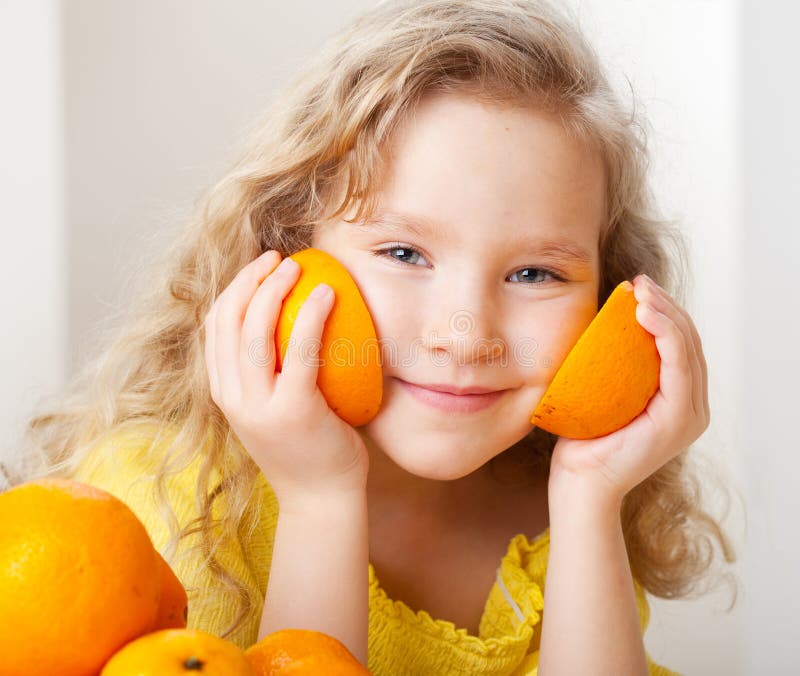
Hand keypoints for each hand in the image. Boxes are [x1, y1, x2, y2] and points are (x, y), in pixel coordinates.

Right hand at [203, 250, 369, 506]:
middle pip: (228, 322)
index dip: (232, 290)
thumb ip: (270, 375)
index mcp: (224, 394)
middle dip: (248, 280)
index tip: (259, 269)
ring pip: (255, 332)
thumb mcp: (275, 409)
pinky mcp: (293, 411)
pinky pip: (301, 351)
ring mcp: (259, 407)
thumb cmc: (308, 448)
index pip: (214, 328)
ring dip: (274, 289)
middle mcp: (232, 398)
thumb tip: (288, 324)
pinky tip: (327, 293)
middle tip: (279, 258)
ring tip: (299, 267)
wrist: (322, 501)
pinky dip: (311, 315)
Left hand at [548, 274, 709, 503]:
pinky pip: (679, 366)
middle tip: (639, 282)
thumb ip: (609, 367)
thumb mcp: (597, 394)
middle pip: (688, 341)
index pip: (678, 345)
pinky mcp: (680, 419)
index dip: (663, 312)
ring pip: (688, 347)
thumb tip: (596, 326)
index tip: (636, 289)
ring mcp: (690, 414)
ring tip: (641, 292)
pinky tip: (645, 314)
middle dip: (666, 305)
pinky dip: (666, 334)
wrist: (579, 484)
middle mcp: (692, 406)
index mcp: (677, 400)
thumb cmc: (581, 440)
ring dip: (667, 312)